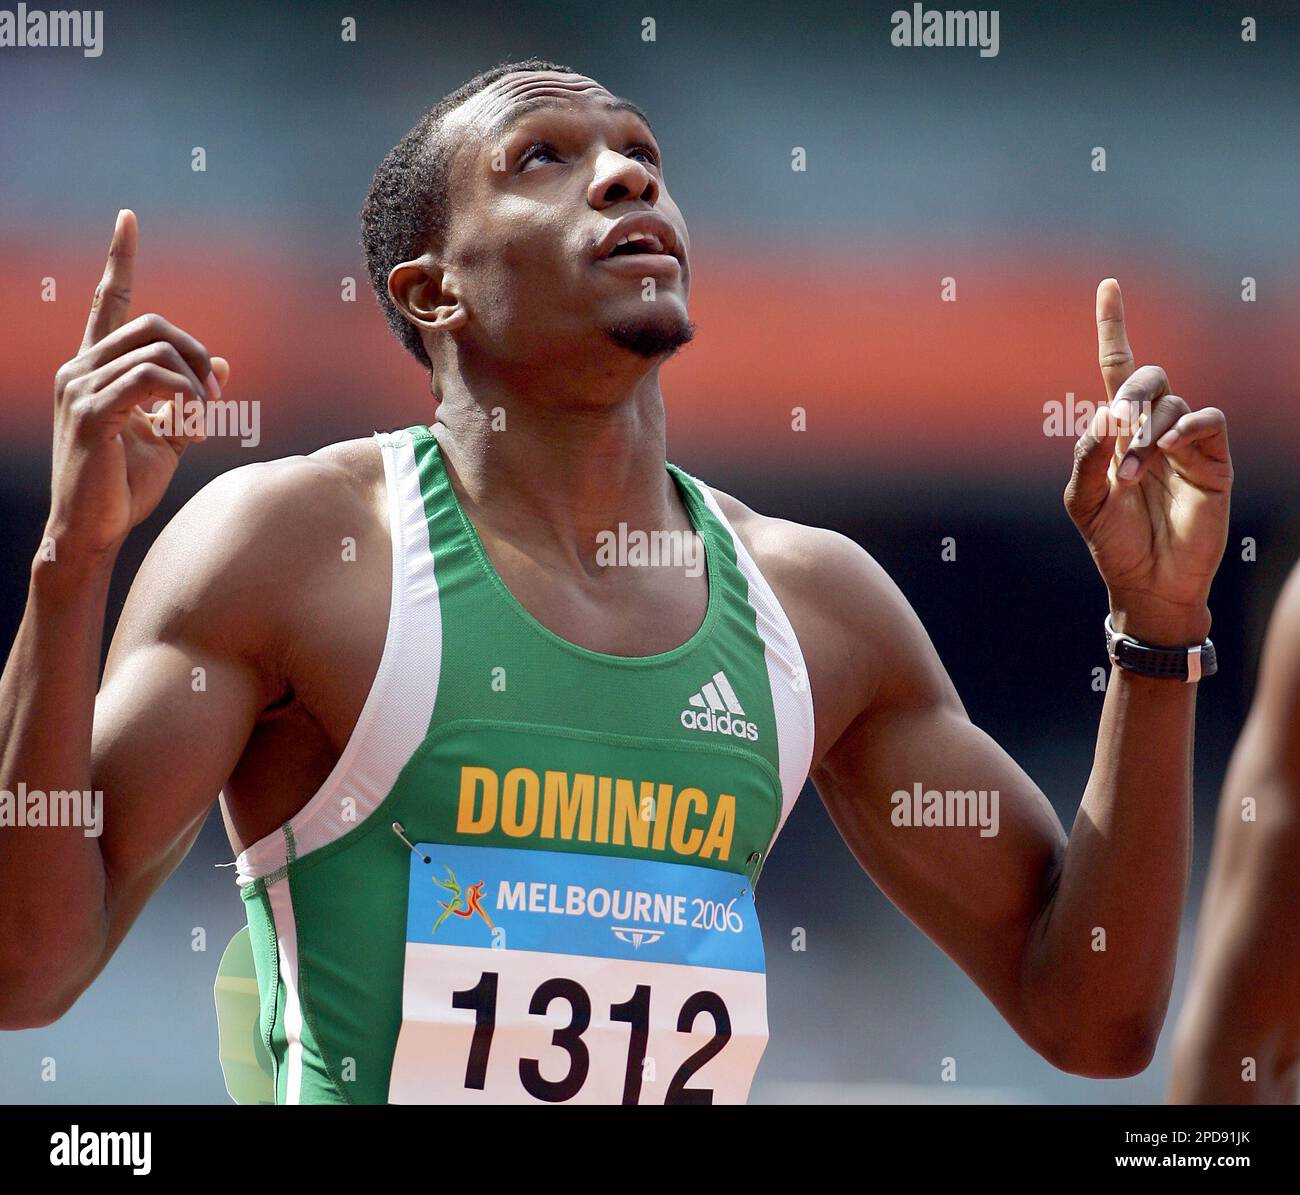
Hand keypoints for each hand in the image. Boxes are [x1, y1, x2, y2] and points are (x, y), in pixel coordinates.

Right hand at [45, 210, 230, 564]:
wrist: (93, 530)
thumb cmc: (125, 486)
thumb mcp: (169, 436)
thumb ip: (190, 398)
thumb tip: (222, 364)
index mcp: (96, 368)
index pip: (110, 303)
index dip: (120, 260)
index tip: (128, 219)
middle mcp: (80, 369)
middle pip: (155, 327)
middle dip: (198, 354)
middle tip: (217, 398)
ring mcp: (81, 388)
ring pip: (159, 353)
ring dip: (198, 386)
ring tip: (204, 421)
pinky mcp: (94, 412)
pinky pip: (153, 381)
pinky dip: (185, 399)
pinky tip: (191, 423)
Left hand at [1063, 279, 1231, 644]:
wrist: (1148, 582)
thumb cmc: (1113, 542)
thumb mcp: (1083, 502)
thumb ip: (1087, 457)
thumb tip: (1105, 416)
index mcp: (1117, 431)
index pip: (1115, 367)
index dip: (1114, 326)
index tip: (1110, 285)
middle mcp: (1152, 428)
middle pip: (1146, 376)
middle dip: (1130, 395)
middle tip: (1118, 431)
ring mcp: (1185, 442)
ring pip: (1172, 403)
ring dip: (1147, 434)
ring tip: (1133, 476)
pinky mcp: (1213, 459)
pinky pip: (1208, 420)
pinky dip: (1187, 427)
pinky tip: (1170, 448)